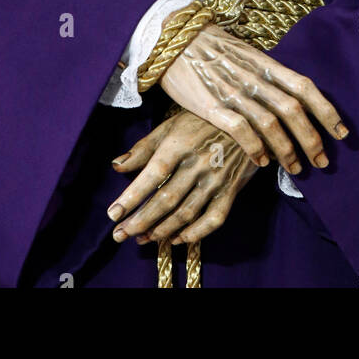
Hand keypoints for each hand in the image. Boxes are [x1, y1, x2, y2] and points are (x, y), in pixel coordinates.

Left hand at [107, 111, 257, 245]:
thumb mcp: (170, 126)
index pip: (151, 175)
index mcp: (179, 144)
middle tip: (120, 235)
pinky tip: (176, 240)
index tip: (112, 214)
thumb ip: (144, 148)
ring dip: (162, 231)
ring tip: (142, 238)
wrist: (246, 118)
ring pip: (186, 213)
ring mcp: (216, 178)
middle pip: (166, 200)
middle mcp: (197, 163)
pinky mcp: (231, 189)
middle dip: (140, 221)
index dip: (131, 197)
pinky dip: (195, 234)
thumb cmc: (201, 121)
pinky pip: (213, 219)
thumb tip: (117, 166)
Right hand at [158, 23, 347, 173]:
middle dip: (312, 138)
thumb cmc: (212, 48)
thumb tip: (292, 96)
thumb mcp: (246, 53)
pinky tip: (262, 162)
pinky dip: (255, 148)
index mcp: (265, 63)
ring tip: (296, 168)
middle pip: (293, 110)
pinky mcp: (211, 105)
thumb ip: (267, 73)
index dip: (326, 110)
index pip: (304, 87)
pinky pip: (240, 130)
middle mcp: (254, 77)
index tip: (342, 132)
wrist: (173, 39)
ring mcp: (233, 91)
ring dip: (287, 150)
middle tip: (323, 162)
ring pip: (271, 124)